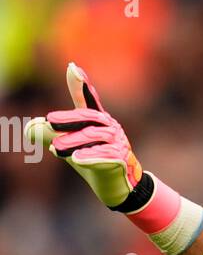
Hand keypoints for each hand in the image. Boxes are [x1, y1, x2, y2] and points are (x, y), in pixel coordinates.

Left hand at [26, 63, 144, 208]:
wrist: (117, 186)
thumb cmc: (95, 162)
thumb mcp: (71, 148)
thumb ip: (52, 137)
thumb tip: (29, 129)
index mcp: (98, 121)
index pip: (88, 101)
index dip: (81, 86)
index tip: (73, 68)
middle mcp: (111, 128)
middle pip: (89, 118)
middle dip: (69, 119)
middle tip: (49, 121)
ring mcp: (118, 142)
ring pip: (95, 137)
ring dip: (75, 142)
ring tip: (55, 148)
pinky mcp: (121, 159)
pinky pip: (106, 155)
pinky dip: (91, 157)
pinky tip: (77, 159)